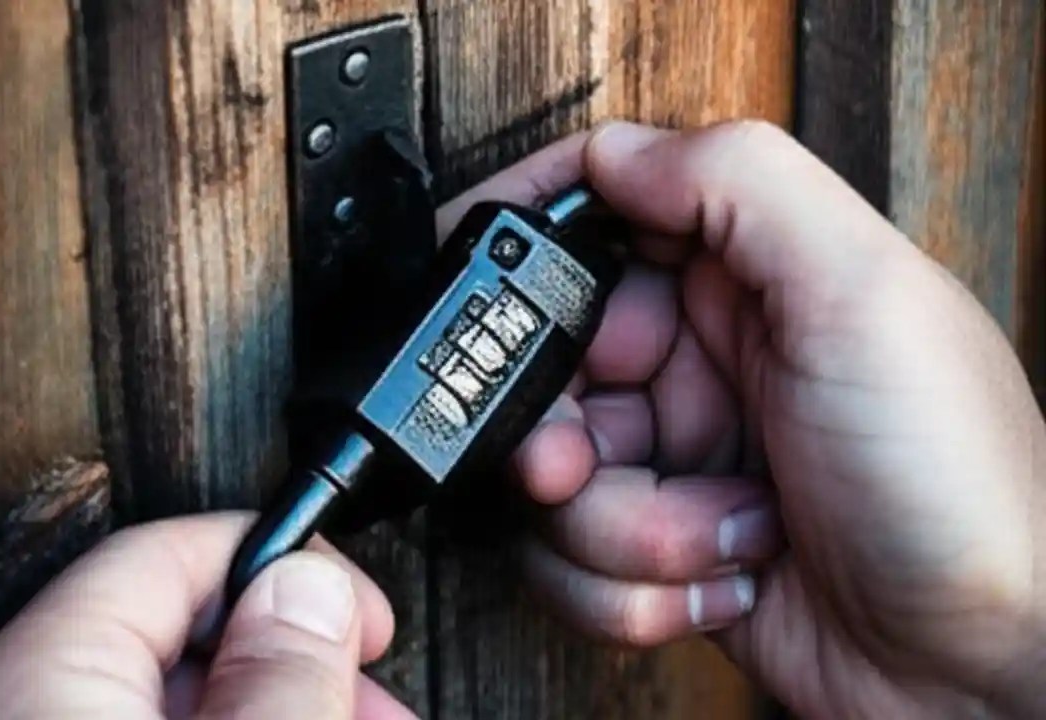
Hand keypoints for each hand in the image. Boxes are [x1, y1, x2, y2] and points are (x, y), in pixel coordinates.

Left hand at [0, 513, 416, 719]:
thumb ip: (275, 677)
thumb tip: (307, 590)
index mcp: (32, 682)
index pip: (168, 553)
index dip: (284, 561)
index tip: (359, 607)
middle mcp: (7, 712)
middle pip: (176, 632)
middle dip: (295, 654)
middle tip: (369, 696)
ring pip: (168, 697)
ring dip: (272, 706)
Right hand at [466, 121, 1045, 717]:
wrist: (983, 673)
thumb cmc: (955, 490)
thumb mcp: (864, 298)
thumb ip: (739, 189)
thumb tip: (614, 154)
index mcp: (749, 280)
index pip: (600, 223)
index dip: (528, 255)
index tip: (476, 291)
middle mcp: (704, 364)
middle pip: (548, 367)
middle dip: (558, 436)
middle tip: (580, 466)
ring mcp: (679, 460)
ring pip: (551, 479)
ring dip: (620, 530)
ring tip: (723, 536)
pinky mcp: (662, 549)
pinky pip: (570, 560)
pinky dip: (630, 590)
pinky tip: (728, 581)